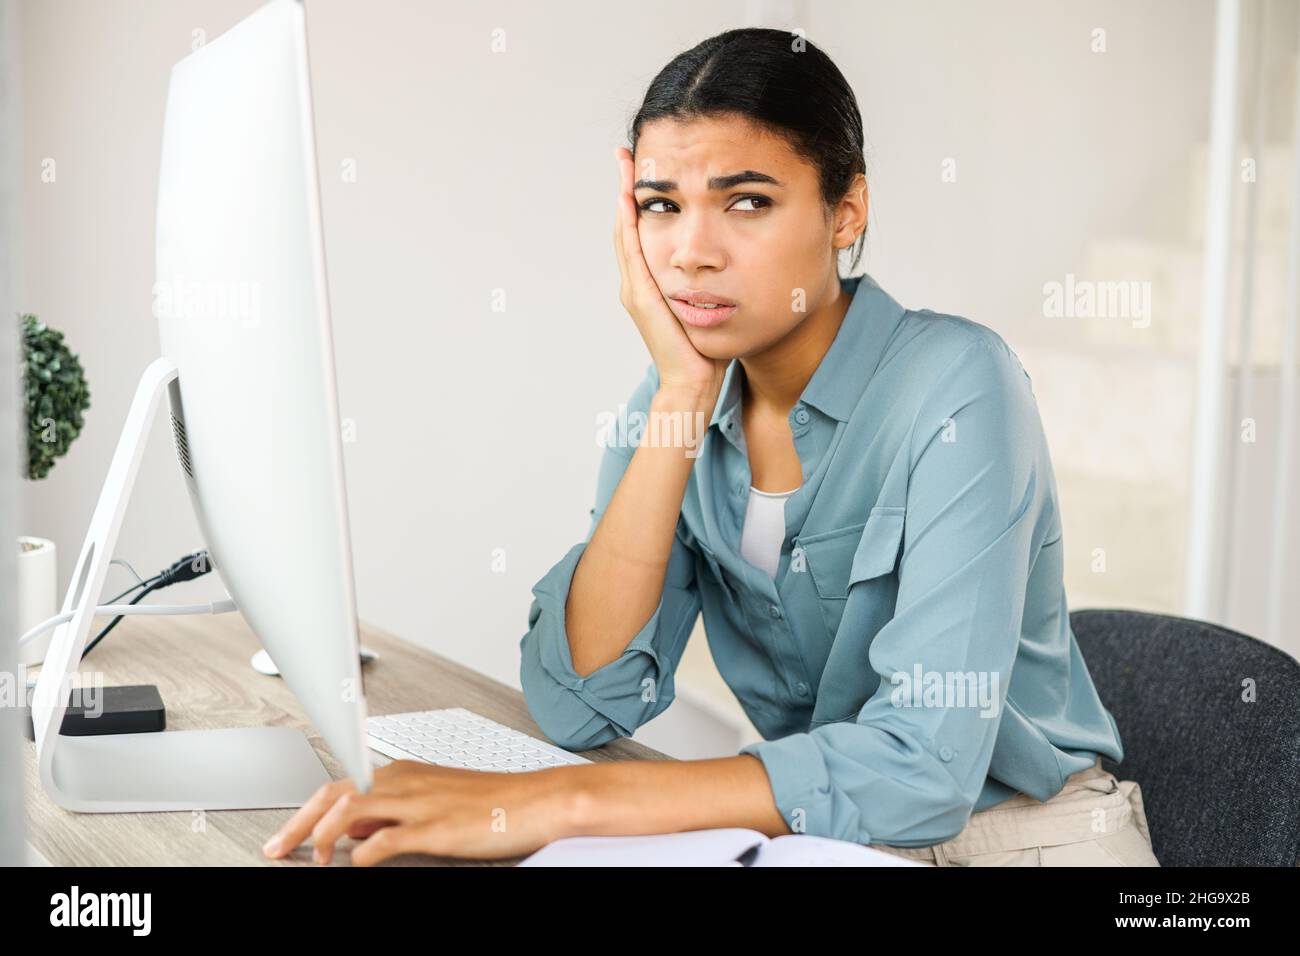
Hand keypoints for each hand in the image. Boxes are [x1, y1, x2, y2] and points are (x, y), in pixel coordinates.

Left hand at [261, 760, 578, 865]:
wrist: (537, 800)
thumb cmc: (493, 802)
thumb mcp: (435, 800)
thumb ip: (393, 812)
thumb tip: (356, 832)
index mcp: (402, 772)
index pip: (338, 785)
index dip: (306, 810)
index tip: (287, 833)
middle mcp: (404, 781)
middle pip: (332, 793)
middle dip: (298, 822)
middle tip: (276, 848)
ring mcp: (418, 803)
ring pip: (348, 810)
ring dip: (320, 836)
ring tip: (312, 860)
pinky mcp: (434, 828)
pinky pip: (383, 840)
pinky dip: (360, 855)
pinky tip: (354, 866)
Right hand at [613, 146, 726, 404]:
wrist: (694, 385)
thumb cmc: (705, 352)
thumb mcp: (708, 307)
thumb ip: (709, 285)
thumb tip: (726, 264)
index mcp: (651, 285)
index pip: (640, 232)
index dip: (639, 200)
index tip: (642, 167)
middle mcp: (637, 284)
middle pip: (627, 225)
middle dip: (626, 188)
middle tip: (626, 153)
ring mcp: (636, 290)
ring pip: (625, 233)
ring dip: (624, 197)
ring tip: (625, 165)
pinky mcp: (642, 297)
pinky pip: (633, 251)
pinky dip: (629, 223)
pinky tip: (631, 199)